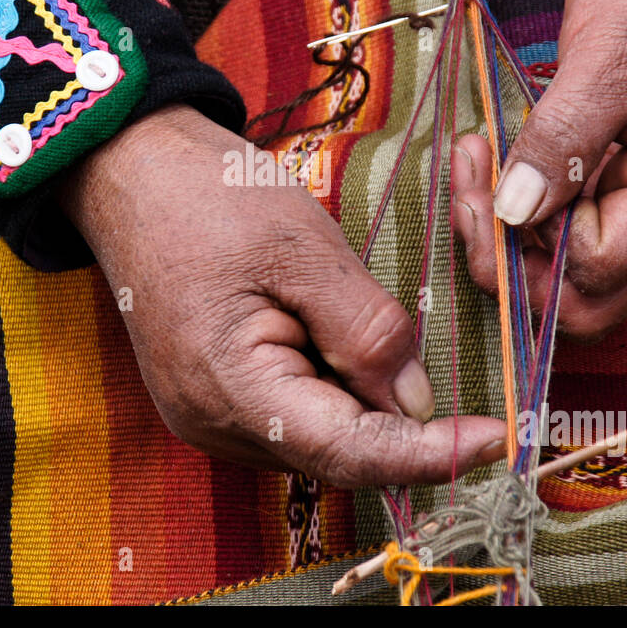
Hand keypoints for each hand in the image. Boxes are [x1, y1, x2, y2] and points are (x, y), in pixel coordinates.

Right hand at [58, 104, 506, 486]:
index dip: (428, 454)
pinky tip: (332, 335)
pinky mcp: (210, 400)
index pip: (348, 452)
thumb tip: (418, 403)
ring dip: (365, 401)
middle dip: (401, 423)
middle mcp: (213, 424)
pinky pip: (292, 415)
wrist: (130, 173)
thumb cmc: (211, 197)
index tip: (497, 437)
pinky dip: (333, 389)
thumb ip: (367, 330)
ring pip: (318, 437)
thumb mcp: (304, 247)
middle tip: (454, 380)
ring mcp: (206, 417)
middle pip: (335, 452)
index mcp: (229, 388)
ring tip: (357, 322)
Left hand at [452, 0, 626, 339]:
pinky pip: (572, 215)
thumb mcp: (615, 51)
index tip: (484, 187)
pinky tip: (492, 153)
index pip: (597, 270)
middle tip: (467, 195)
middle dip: (514, 263)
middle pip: (588, 296)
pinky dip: (525, 198)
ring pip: (573, 262)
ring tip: (472, 160)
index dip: (532, 247)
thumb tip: (513, 214)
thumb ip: (566, 137)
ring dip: (512, 230)